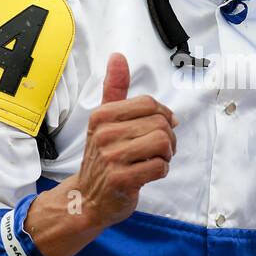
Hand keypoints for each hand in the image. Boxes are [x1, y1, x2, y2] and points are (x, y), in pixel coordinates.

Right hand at [24, 53, 177, 255]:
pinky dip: (161, 171)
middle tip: (159, 149)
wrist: (88, 198)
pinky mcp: (121, 180)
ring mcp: (111, 158)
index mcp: (102, 116)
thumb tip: (118, 57)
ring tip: (155, 160)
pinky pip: (159, 167)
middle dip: (168, 138)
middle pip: (160, 123)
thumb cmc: (103, 158)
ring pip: (162, 143)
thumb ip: (114, 89)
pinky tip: (149, 174)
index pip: (148, 103)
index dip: (164, 115)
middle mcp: (104, 135)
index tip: (162, 126)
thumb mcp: (104, 121)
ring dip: (167, 154)